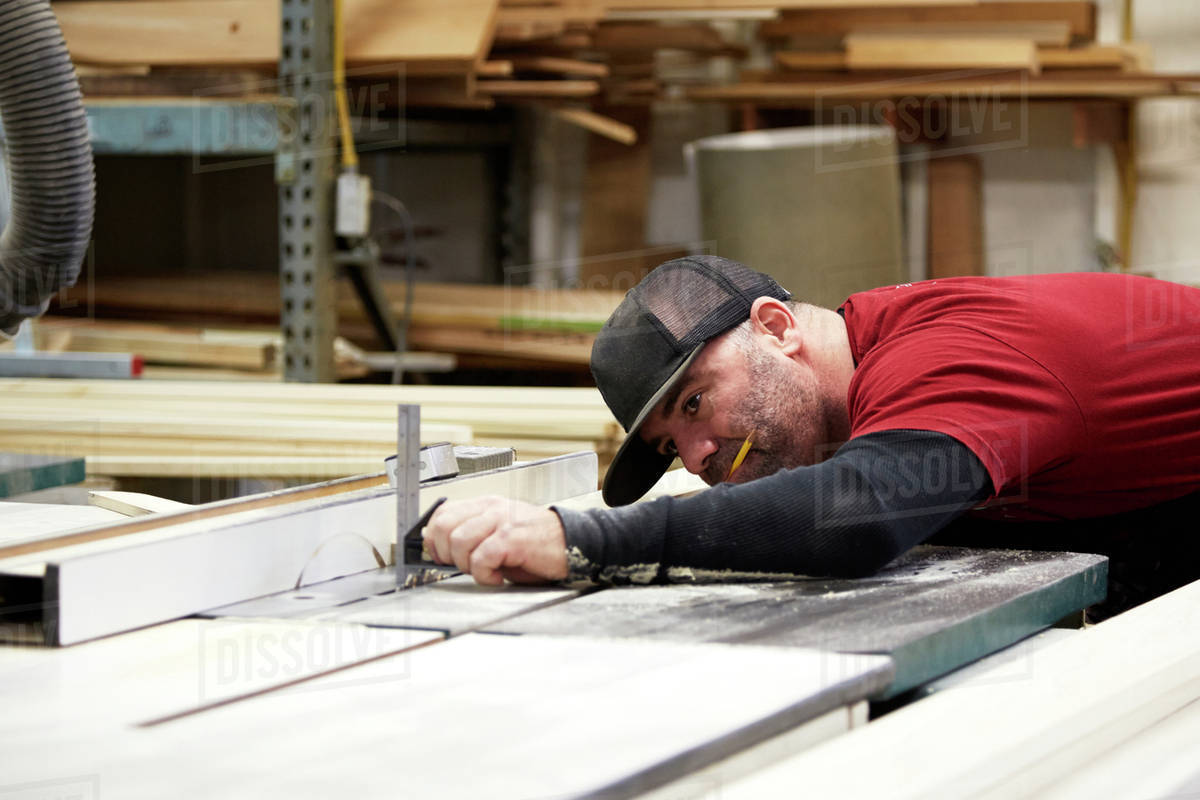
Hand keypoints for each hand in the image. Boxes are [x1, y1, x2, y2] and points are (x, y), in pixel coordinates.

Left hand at [423, 495, 568, 585]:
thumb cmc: (537, 543)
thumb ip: (474, 535)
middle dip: (447, 554)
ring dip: (467, 565)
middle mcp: (491, 508)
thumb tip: (443, 550)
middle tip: (465, 566)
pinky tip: (498, 577)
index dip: (435, 538)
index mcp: (486, 504)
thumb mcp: (500, 533)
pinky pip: (481, 558)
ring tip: (487, 571)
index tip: (442, 556)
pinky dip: (485, 575)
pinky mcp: (511, 538)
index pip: (442, 513)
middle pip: (444, 526)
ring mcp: (502, 521)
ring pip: (459, 542)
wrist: (573, 542)